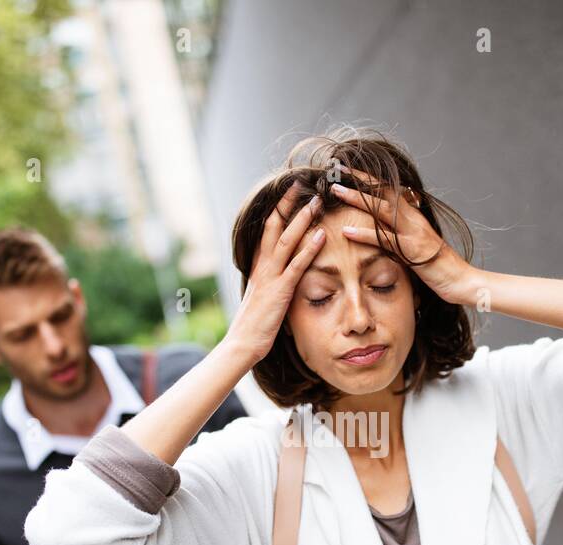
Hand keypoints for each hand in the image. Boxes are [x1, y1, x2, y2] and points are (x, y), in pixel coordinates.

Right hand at [225, 181, 327, 362]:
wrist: (242, 343)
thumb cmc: (253, 325)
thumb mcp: (263, 298)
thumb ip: (271, 283)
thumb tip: (283, 276)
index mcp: (258, 267)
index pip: (267, 231)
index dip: (277, 211)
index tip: (288, 194)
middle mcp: (262, 267)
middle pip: (274, 227)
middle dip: (287, 204)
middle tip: (300, 184)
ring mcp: (271, 277)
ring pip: (286, 240)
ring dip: (302, 219)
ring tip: (316, 201)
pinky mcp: (280, 291)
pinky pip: (296, 265)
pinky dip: (309, 249)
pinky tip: (321, 235)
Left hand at [329, 166, 475, 304]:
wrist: (462, 281)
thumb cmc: (439, 268)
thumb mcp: (416, 248)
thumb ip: (400, 237)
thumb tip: (382, 233)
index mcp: (414, 216)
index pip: (389, 190)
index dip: (369, 179)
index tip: (348, 170)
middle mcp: (414, 219)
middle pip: (384, 191)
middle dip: (359, 179)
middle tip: (336, 170)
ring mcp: (414, 232)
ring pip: (382, 209)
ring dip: (357, 198)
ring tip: (336, 191)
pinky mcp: (413, 250)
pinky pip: (385, 239)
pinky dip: (365, 234)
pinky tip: (347, 231)